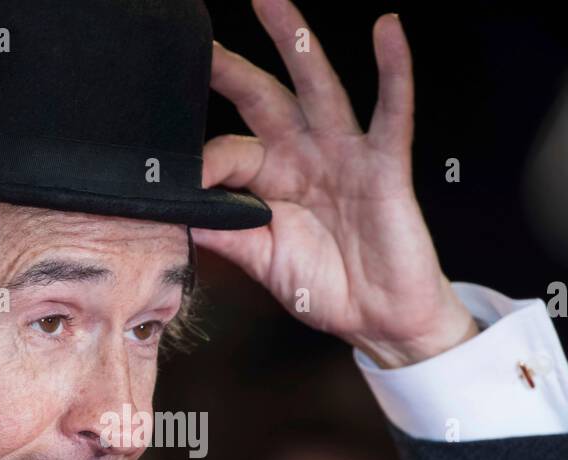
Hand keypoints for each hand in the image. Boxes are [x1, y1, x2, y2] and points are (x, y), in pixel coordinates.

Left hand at [191, 1, 476, 367]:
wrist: (381, 320)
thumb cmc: (327, 288)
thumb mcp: (263, 262)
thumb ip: (224, 235)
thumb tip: (174, 215)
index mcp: (272, 181)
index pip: (228, 154)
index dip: (204, 165)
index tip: (184, 180)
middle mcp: (305, 158)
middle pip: (263, 99)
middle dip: (232, 68)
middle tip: (199, 37)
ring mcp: (345, 156)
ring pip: (318, 88)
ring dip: (297, 42)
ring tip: (272, 2)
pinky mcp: (385, 166)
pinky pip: (391, 112)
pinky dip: (393, 71)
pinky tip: (388, 30)